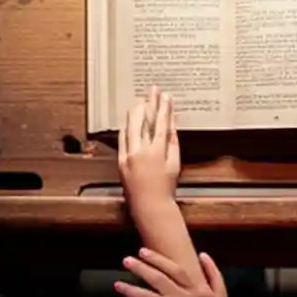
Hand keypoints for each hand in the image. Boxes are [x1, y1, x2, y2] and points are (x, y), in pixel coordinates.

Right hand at [115, 248, 246, 296]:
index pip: (143, 296)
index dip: (128, 290)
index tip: (117, 283)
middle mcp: (185, 295)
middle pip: (158, 277)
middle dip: (141, 267)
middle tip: (128, 259)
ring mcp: (204, 293)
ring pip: (181, 270)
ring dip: (164, 260)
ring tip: (149, 253)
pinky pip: (214, 276)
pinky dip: (209, 265)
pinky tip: (202, 255)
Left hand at [118, 86, 179, 204]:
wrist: (149, 205)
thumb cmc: (165, 188)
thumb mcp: (175, 163)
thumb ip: (173, 143)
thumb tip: (171, 126)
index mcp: (157, 150)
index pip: (161, 123)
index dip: (164, 108)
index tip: (166, 96)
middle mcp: (141, 150)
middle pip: (144, 120)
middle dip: (149, 103)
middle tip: (152, 91)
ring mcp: (129, 155)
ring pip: (131, 127)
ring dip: (136, 112)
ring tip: (140, 101)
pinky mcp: (121, 161)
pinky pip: (123, 139)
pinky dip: (127, 128)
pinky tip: (129, 121)